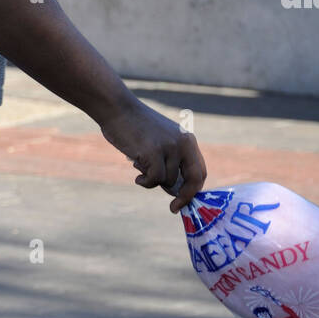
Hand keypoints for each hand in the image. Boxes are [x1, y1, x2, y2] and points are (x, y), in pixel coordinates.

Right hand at [98, 97, 206, 212]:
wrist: (118, 109)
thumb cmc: (135, 127)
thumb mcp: (161, 141)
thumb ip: (171, 160)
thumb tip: (174, 190)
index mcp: (187, 140)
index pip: (200, 171)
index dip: (193, 190)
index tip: (184, 202)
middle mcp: (183, 144)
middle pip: (193, 179)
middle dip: (185, 197)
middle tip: (174, 208)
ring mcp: (169, 148)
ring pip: (168, 181)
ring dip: (153, 181)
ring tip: (140, 169)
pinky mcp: (153, 153)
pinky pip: (154, 179)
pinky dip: (145, 182)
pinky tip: (137, 176)